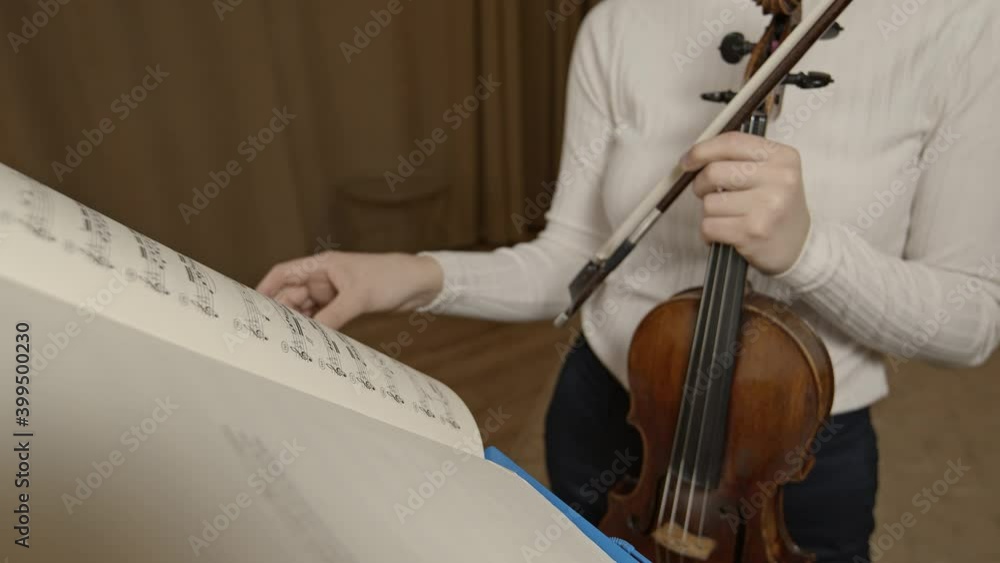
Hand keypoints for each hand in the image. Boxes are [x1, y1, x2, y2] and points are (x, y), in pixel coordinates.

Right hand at [256, 252, 443, 328]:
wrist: (419, 283)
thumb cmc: (390, 277)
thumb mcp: (359, 297)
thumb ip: (334, 316)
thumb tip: (312, 335)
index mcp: (321, 265)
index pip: (283, 274)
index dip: (265, 289)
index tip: (251, 307)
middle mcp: (323, 278)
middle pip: (291, 296)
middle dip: (281, 314)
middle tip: (269, 335)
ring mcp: (333, 293)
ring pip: (306, 310)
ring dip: (299, 324)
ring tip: (287, 343)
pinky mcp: (345, 306)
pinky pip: (323, 319)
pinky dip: (316, 329)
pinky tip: (311, 343)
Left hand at [680, 131, 810, 274]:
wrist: (798, 247)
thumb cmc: (776, 207)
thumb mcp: (772, 173)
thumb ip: (741, 158)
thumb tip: (694, 156)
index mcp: (782, 157)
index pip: (732, 142)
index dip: (701, 150)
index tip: (687, 161)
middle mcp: (778, 179)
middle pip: (714, 172)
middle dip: (701, 185)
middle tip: (708, 194)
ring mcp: (766, 206)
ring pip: (709, 202)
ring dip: (709, 212)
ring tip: (728, 217)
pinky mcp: (752, 232)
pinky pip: (709, 226)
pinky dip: (709, 232)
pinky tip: (725, 233)